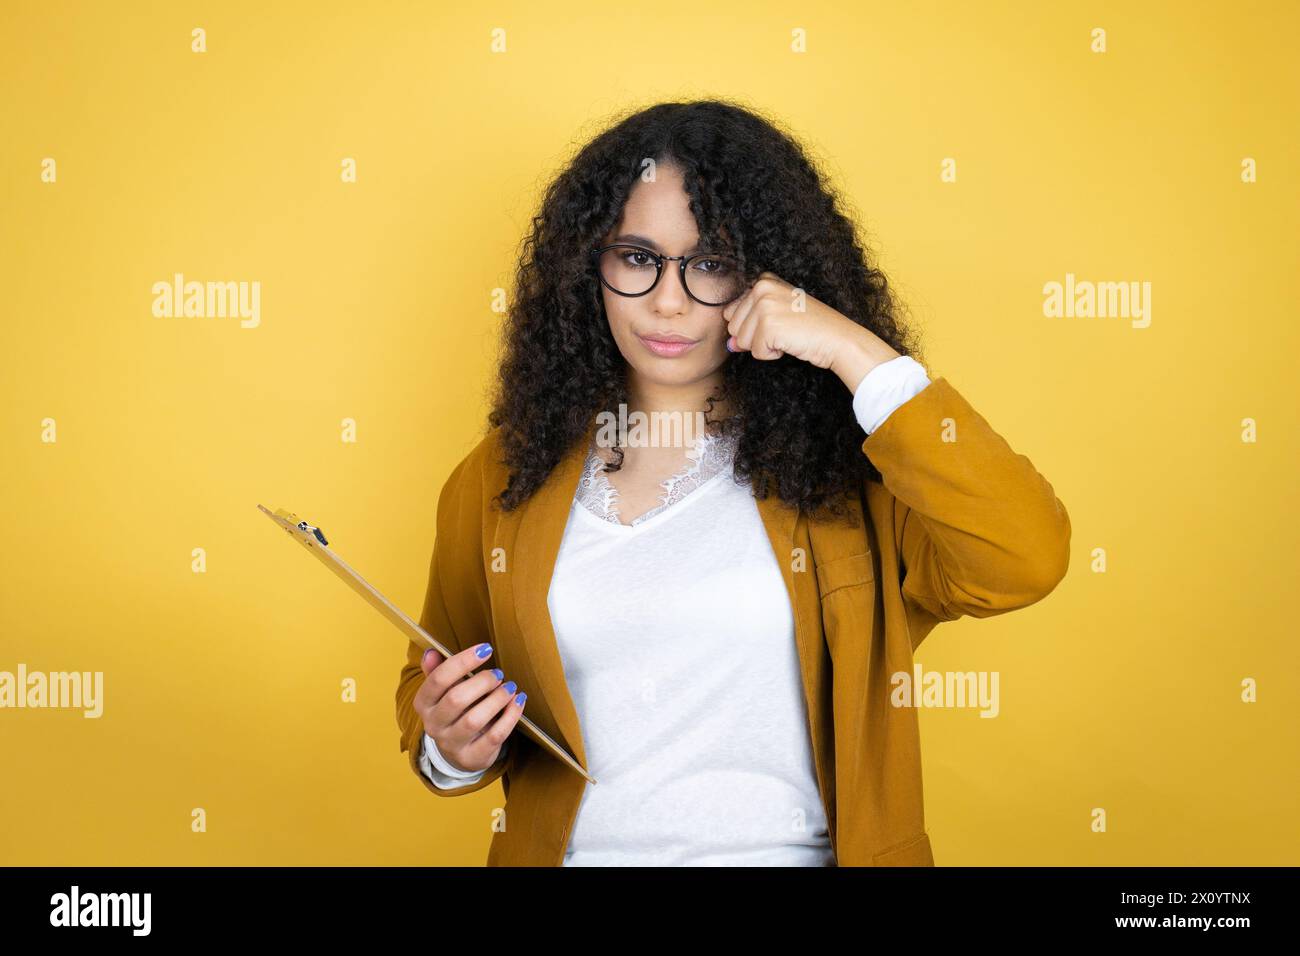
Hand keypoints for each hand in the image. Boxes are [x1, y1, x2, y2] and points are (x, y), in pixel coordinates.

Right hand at [413, 643, 524, 773]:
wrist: (459, 752)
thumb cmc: (454, 712)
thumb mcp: (443, 693)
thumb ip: (437, 671)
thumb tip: (430, 652)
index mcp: (423, 703)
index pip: (438, 679)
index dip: (463, 661)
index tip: (486, 649)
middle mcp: (433, 725)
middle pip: (456, 699)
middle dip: (482, 682)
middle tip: (498, 674)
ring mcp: (451, 744)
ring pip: (474, 720)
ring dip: (497, 699)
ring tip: (510, 687)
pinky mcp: (472, 757)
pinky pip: (494, 736)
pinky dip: (510, 717)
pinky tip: (518, 701)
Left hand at [723, 271, 901, 391]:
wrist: (837, 338)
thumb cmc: (811, 327)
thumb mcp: (778, 314)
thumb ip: (749, 323)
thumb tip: (730, 345)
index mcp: (763, 281)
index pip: (732, 313)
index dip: (752, 326)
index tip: (777, 322)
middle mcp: (761, 288)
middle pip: (734, 327)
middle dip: (755, 337)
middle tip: (784, 330)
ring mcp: (764, 305)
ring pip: (742, 341)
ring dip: (763, 346)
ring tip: (787, 335)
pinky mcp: (768, 326)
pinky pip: (755, 352)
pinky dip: (771, 355)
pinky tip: (789, 343)